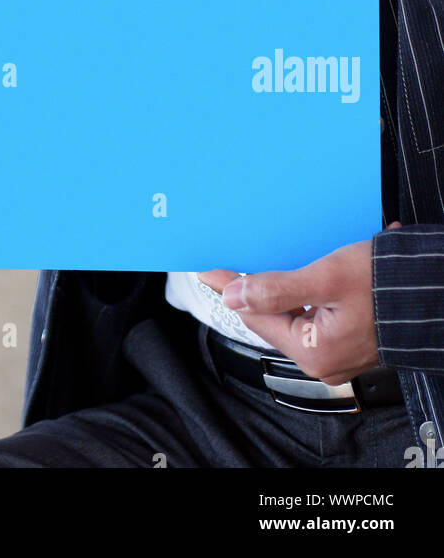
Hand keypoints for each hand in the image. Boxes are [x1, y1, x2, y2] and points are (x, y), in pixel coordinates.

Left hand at [198, 222, 401, 384]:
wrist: (430, 290)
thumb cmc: (384, 285)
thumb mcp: (325, 278)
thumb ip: (277, 288)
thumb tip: (233, 295)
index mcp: (314, 351)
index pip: (256, 316)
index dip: (229, 289)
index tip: (206, 270)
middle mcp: (323, 360)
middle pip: (273, 319)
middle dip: (251, 290)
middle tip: (225, 266)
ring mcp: (336, 352)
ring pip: (292, 316)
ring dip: (275, 291)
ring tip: (253, 268)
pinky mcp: (347, 338)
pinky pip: (311, 316)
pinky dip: (298, 295)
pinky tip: (291, 276)